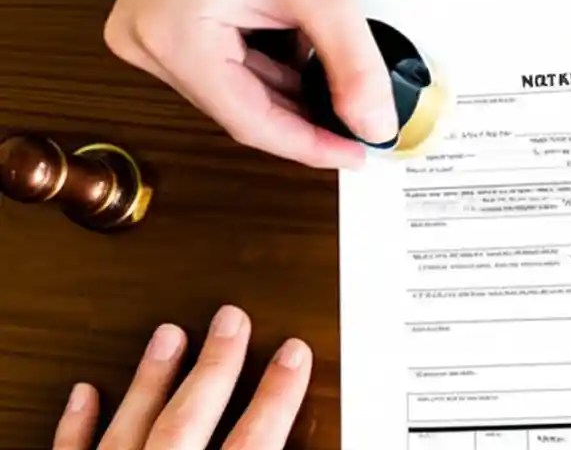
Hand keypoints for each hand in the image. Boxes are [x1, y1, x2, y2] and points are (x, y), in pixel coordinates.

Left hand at [52, 306, 310, 449]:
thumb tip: (306, 442)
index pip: (252, 442)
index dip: (277, 396)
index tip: (294, 355)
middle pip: (187, 422)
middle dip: (214, 367)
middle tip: (233, 319)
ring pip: (130, 428)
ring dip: (150, 380)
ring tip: (168, 334)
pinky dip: (78, 426)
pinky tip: (86, 394)